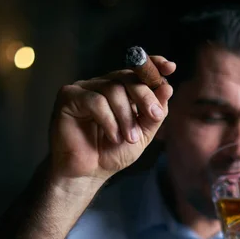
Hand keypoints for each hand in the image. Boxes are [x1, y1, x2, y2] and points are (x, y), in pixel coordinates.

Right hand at [47, 56, 174, 186]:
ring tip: (128, 137)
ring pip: (113, 89)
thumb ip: (154, 113)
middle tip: (153, 116)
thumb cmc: (112, 153)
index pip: (136, 69)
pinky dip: (109, 120)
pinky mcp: (69, 97)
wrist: (88, 173)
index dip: (153, 64)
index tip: (170, 68)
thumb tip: (167, 88)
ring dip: (126, 116)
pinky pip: (95, 101)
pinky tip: (112, 136)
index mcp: (119, 90)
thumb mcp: (142, 134)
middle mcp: (101, 84)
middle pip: (127, 77)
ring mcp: (84, 89)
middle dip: (145, 96)